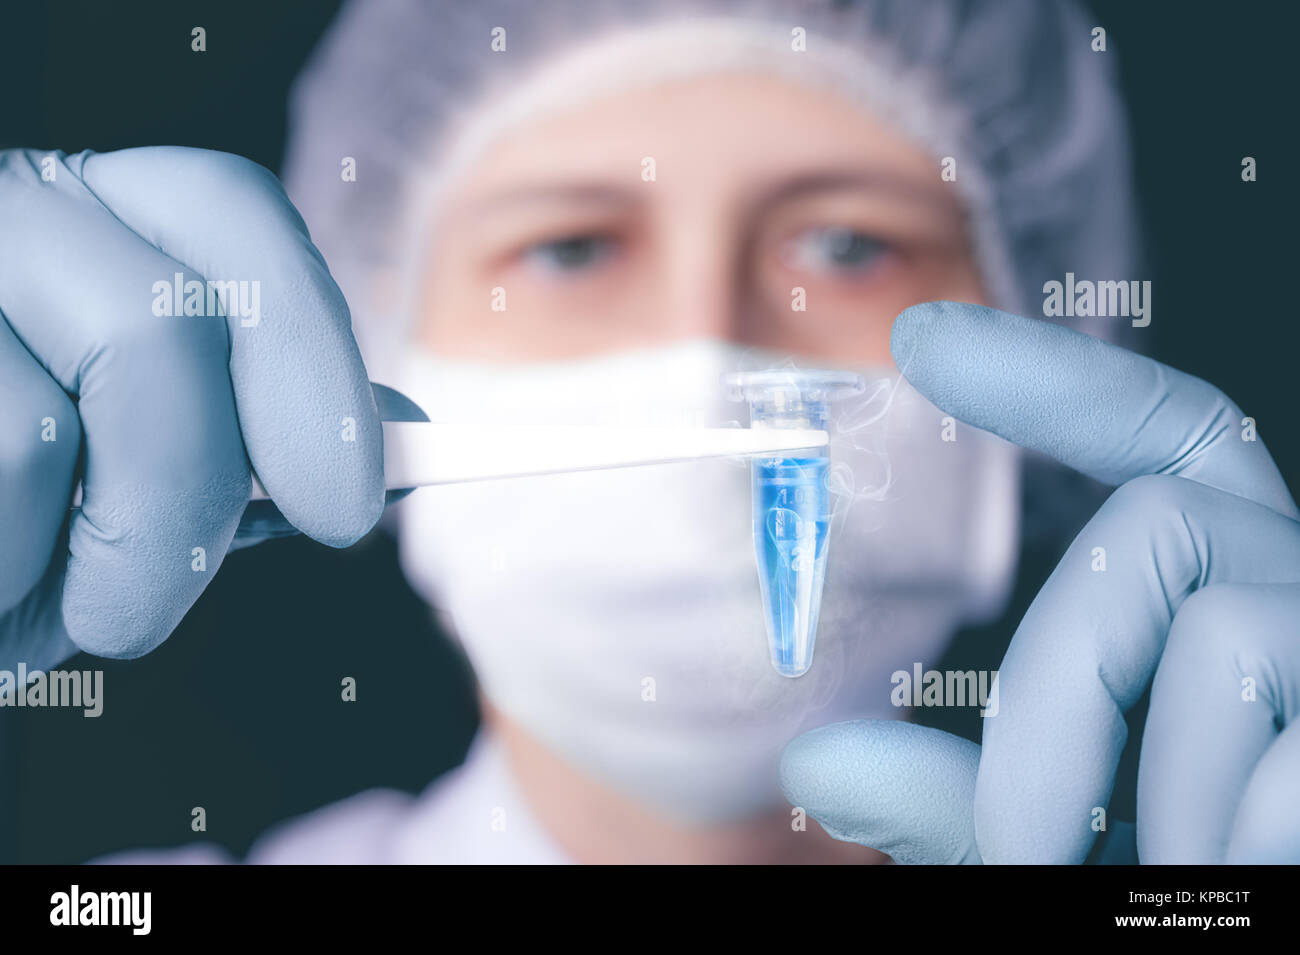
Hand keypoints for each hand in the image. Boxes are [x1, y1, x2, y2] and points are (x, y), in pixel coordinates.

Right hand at [0, 147, 383, 672]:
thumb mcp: (134, 474)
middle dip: (184, 500)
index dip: (310, 359)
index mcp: (92, 215)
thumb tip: (391, 441)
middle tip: (139, 605)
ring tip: (14, 584)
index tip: (348, 512)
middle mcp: (3, 208)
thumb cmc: (16, 526)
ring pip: (36, 435)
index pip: (232, 210)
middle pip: (162, 325)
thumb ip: (243, 444)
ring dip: (56, 571)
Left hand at [779, 301, 1299, 863]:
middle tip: (1023, 844)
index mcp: (1233, 601)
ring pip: (1226, 634)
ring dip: (1158, 798)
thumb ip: (969, 797)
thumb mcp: (1076, 842)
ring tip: (1181, 879)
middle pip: (1161, 518)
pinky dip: (1232, 841)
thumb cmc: (1188, 894)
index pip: (1172, 440)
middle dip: (1057, 693)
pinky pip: (1294, 753)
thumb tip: (818, 762)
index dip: (1064, 381)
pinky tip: (1244, 876)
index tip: (923, 341)